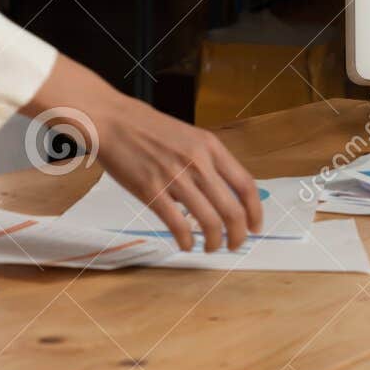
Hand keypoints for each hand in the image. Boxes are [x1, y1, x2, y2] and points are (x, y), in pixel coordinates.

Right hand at [26, 57, 262, 251]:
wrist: (113, 121)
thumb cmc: (149, 129)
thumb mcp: (189, 137)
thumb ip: (207, 162)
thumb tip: (223, 195)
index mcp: (210, 147)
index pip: (246, 185)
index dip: (255, 212)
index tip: (255, 227)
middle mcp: (198, 162)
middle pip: (233, 210)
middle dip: (238, 235)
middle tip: (234, 246)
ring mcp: (175, 177)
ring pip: (209, 222)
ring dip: (214, 242)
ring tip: (210, 248)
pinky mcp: (152, 191)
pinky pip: (178, 225)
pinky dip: (187, 241)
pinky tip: (185, 245)